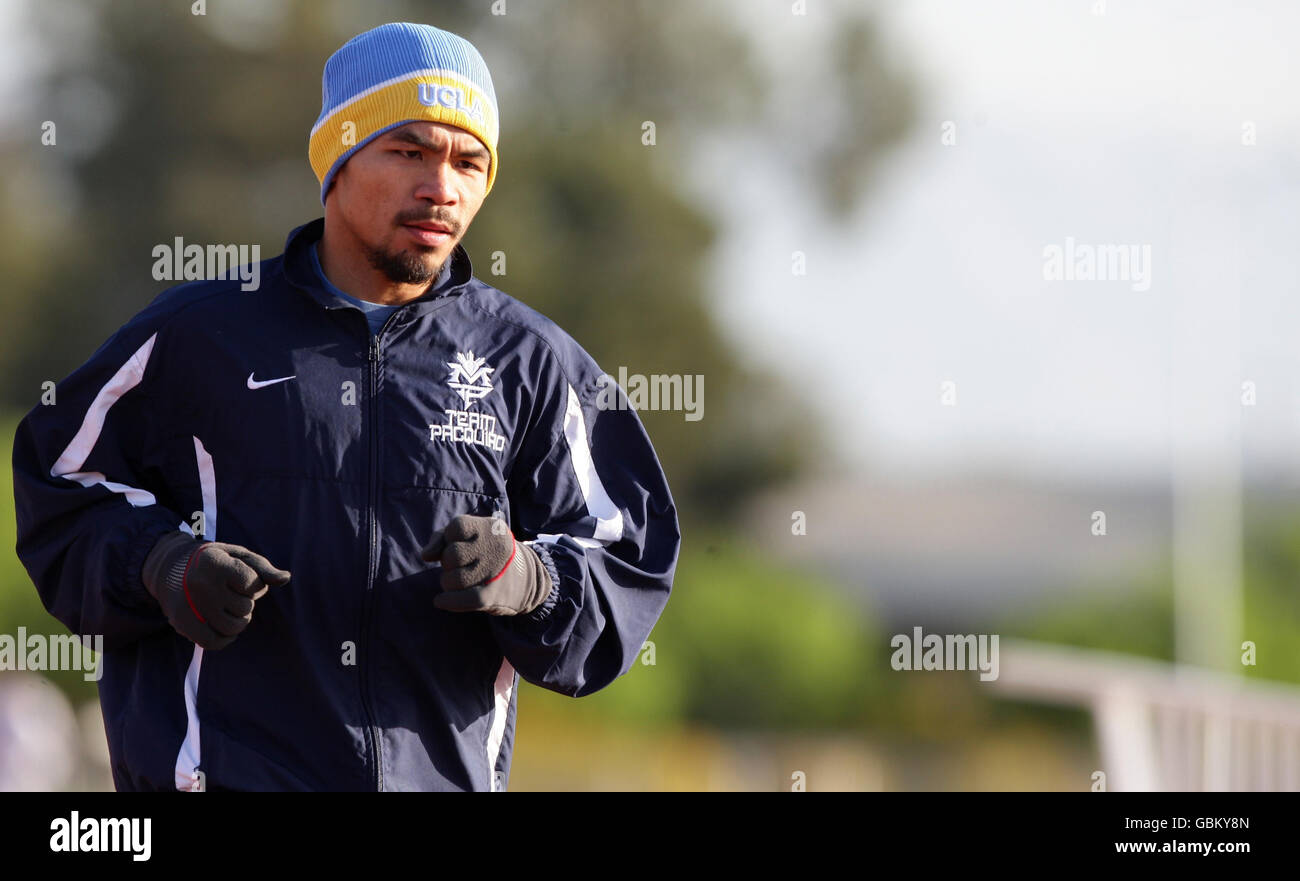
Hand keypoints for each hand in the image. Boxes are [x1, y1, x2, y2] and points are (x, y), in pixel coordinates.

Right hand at [142, 530, 290, 649]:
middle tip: (231, 592)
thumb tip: (286, 578)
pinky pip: (212, 643)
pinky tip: (224, 628)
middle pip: (245, 608)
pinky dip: (224, 639)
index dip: (254, 583)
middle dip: (245, 601)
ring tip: (228, 608)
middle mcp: (200, 585)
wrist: (170, 568)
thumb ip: (263, 568)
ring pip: (232, 627)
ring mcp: (189, 606)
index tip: (240, 577)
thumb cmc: (215, 561)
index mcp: (215, 563)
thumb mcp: (238, 556)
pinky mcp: (181, 623)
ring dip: (238, 621)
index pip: (254, 584)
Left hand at [420, 514, 552, 615]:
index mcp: (491, 528)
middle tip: (461, 565)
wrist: (526, 579)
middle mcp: (495, 548)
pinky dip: (446, 601)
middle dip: (448, 562)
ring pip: (451, 579)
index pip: (456, 527)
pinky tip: (440, 601)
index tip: (457, 543)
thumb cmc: (489, 553)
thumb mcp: (473, 536)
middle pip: (451, 555)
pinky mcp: (491, 596)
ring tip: (460, 580)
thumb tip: (426, 555)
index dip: (449, 537)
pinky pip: (460, 599)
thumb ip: (443, 537)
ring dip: (448, 582)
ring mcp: (494, 573)